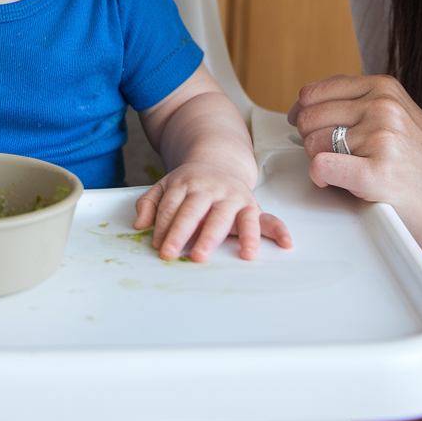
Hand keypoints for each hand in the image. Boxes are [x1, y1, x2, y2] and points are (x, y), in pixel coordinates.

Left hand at [132, 164, 291, 261]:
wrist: (219, 162)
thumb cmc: (190, 184)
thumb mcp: (165, 186)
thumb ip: (150, 204)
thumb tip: (138, 224)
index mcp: (185, 182)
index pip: (171, 206)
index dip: (163, 226)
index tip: (158, 246)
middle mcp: (209, 188)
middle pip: (193, 211)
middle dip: (182, 233)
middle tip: (173, 254)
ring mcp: (231, 196)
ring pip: (223, 217)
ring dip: (214, 237)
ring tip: (204, 257)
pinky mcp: (251, 205)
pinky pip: (264, 219)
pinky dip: (276, 230)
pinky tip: (283, 243)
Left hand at [289, 74, 421, 266]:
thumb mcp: (396, 117)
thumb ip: (354, 103)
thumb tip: (303, 103)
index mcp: (383, 88)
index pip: (312, 93)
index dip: (303, 115)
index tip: (310, 130)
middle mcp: (383, 107)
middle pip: (307, 117)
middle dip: (311, 140)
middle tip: (333, 156)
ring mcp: (382, 138)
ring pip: (311, 143)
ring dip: (319, 161)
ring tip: (347, 171)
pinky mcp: (378, 172)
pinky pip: (321, 166)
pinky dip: (321, 178)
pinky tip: (339, 184)